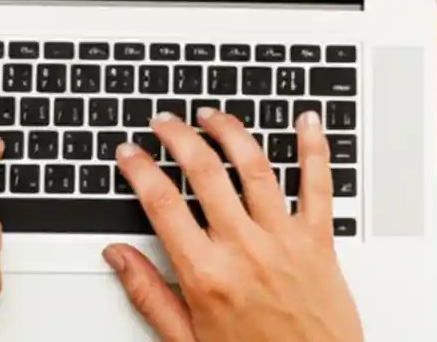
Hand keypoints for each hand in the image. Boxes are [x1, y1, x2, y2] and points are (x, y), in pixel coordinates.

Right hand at [105, 108, 362, 341]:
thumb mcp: (186, 339)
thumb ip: (149, 293)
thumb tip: (117, 255)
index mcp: (207, 275)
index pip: (163, 204)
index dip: (140, 170)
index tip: (129, 153)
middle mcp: (245, 250)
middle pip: (205, 172)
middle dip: (178, 137)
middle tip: (164, 122)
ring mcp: (284, 241)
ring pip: (255, 167)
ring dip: (231, 132)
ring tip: (212, 115)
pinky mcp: (319, 242)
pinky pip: (319, 185)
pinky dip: (314, 148)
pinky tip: (306, 121)